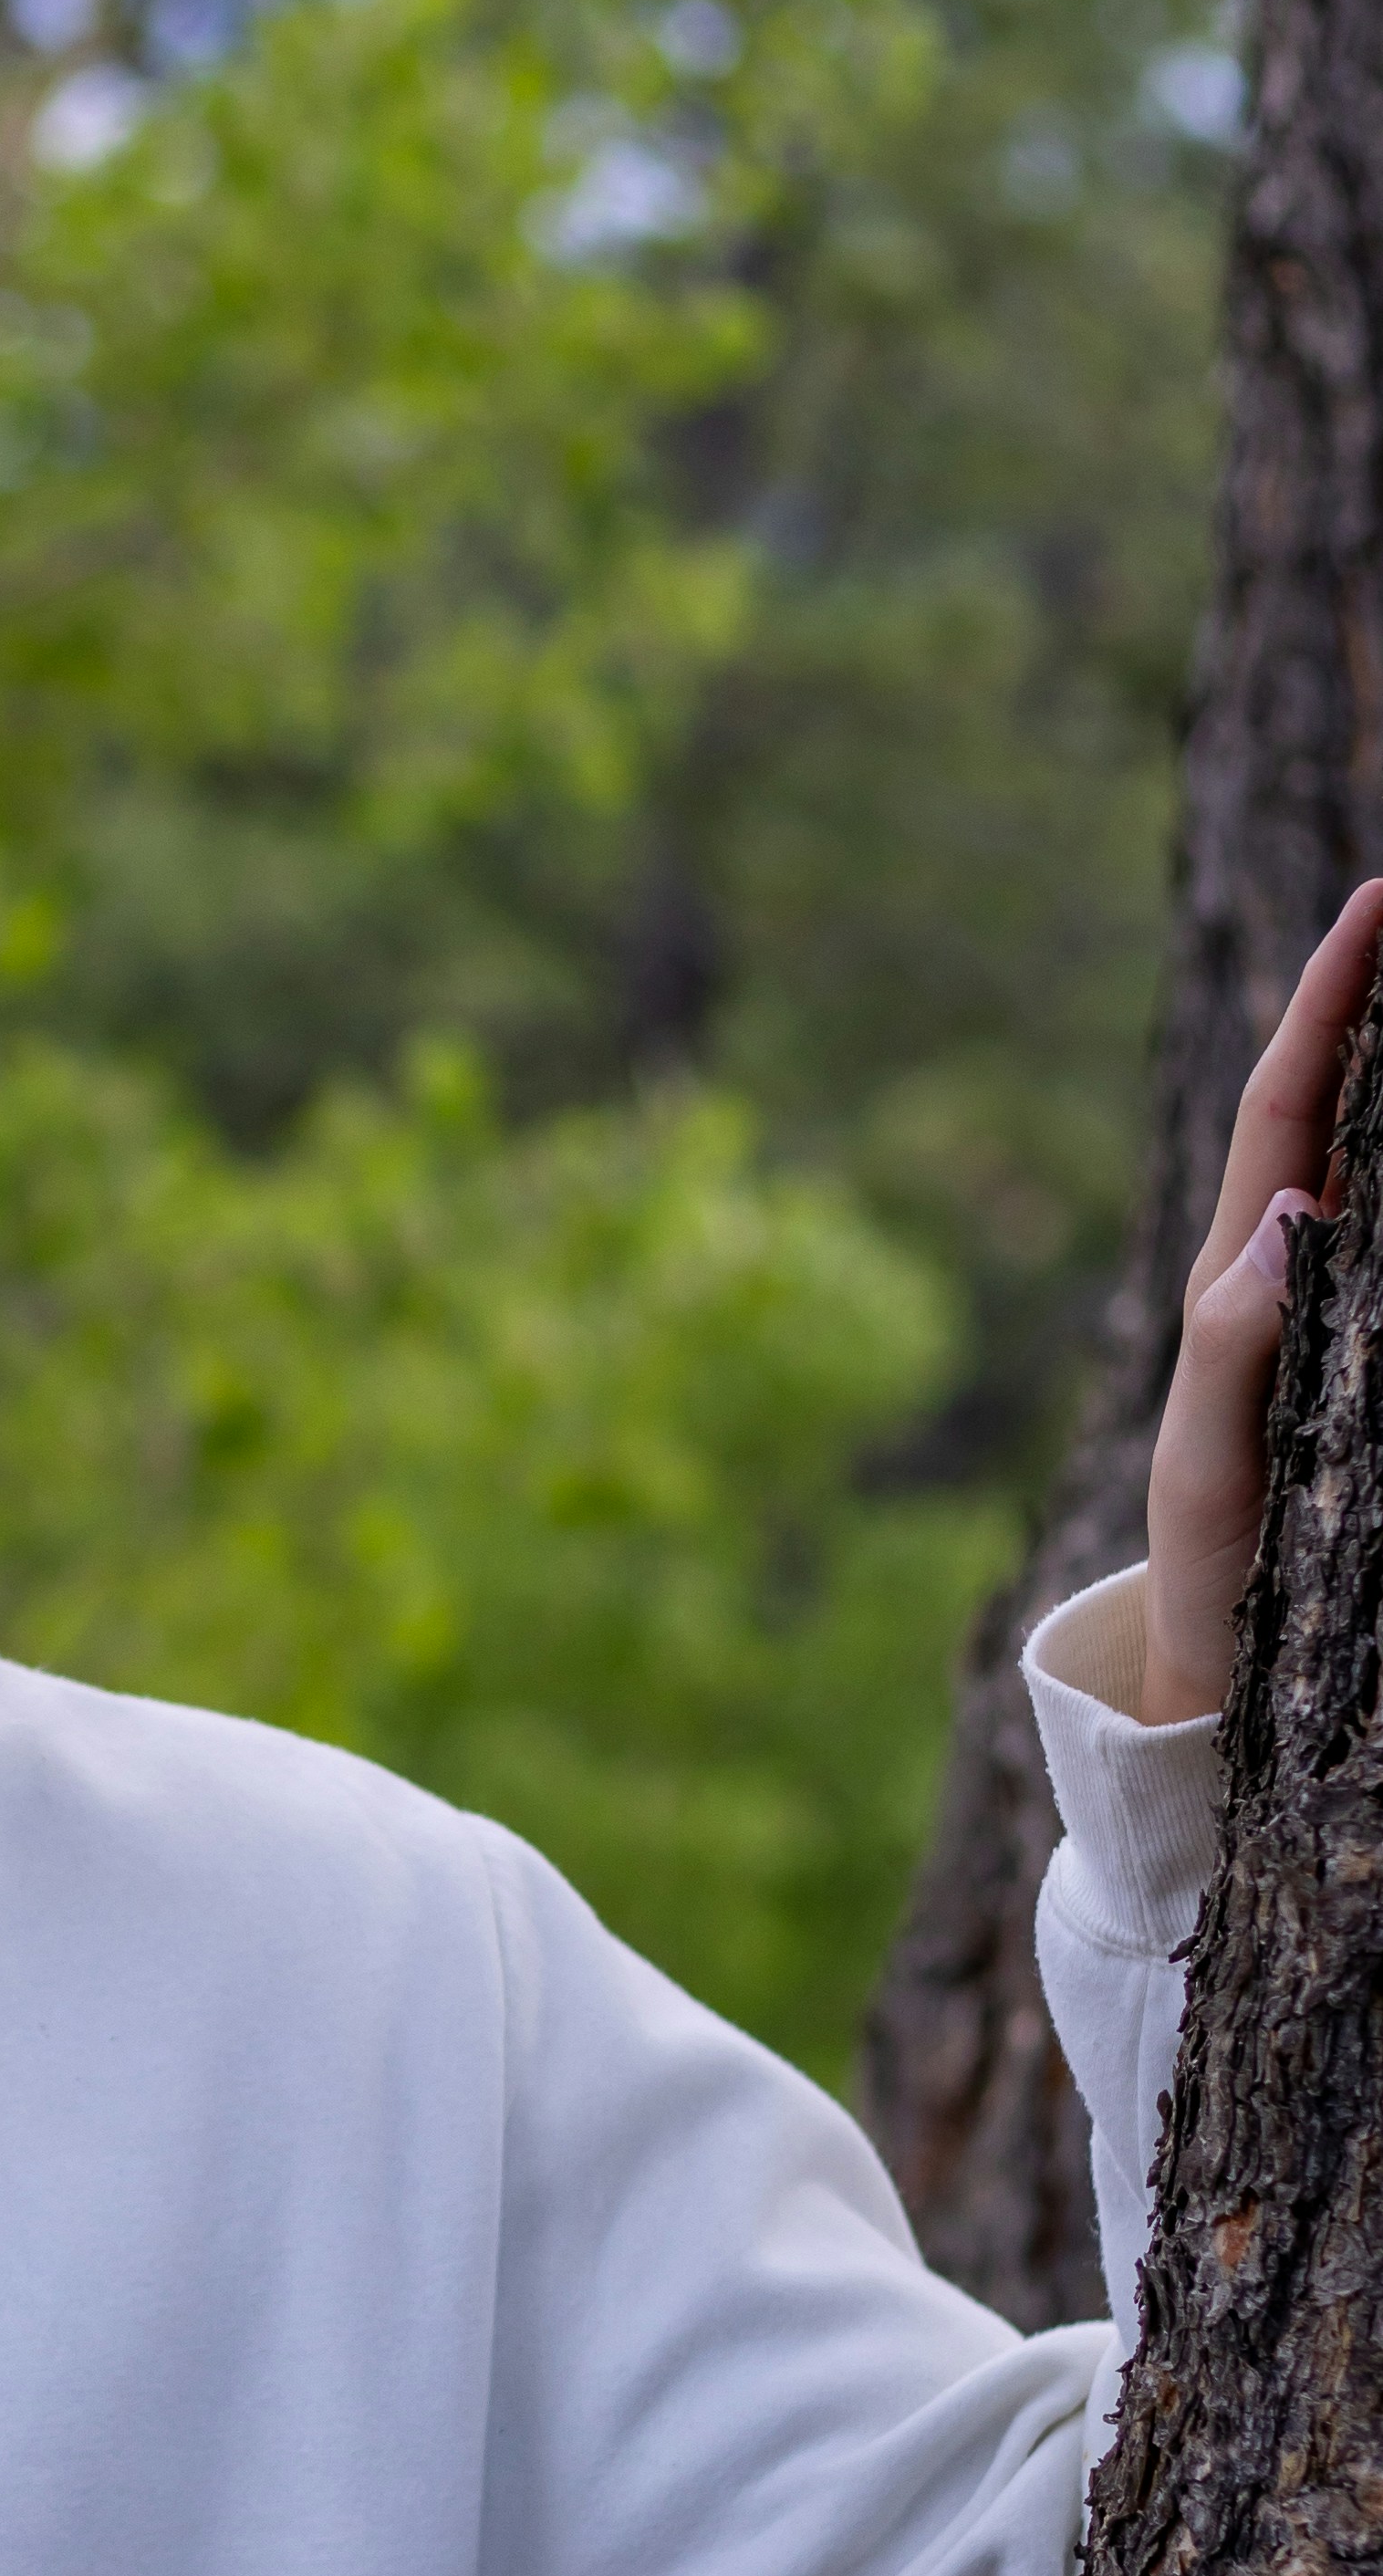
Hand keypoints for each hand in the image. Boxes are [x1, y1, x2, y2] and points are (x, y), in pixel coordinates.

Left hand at [1142, 881, 1382, 1722]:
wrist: (1230, 1674)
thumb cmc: (1208, 1564)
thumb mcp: (1209, 1460)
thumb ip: (1233, 1342)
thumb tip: (1290, 1203)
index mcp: (1242, 1276)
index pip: (1293, 1108)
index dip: (1329, 1004)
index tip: (1375, 900)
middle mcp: (1297, 1271)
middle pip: (1345, 1106)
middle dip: (1381, 1002)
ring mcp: (1345, 1310)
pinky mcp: (1376, 1358)